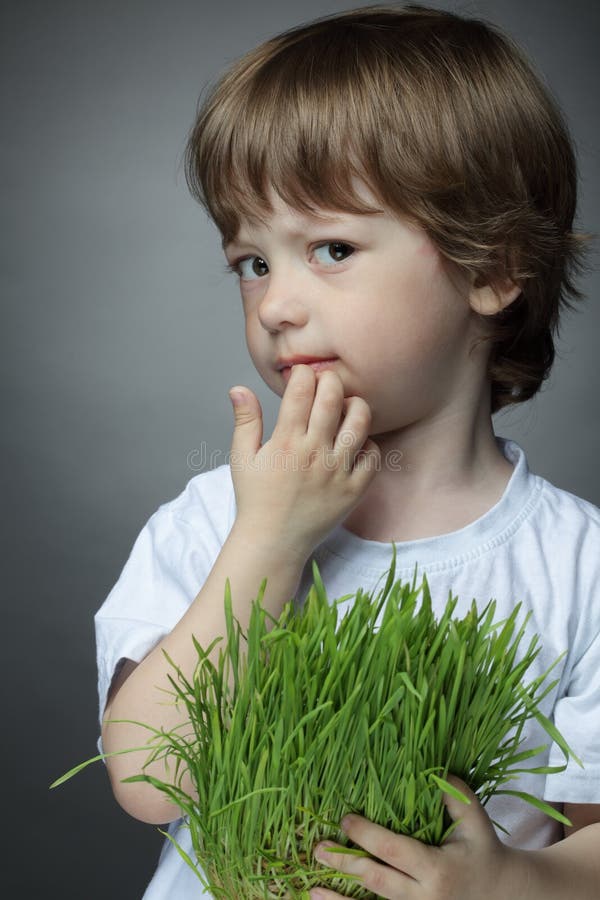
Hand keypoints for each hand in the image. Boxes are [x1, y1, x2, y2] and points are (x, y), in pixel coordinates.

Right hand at [228, 366, 380, 556]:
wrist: (273, 542)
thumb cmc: (256, 499)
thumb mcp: (242, 458)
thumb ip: (245, 421)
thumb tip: (238, 388)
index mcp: (286, 442)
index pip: (301, 391)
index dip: (303, 374)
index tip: (302, 375)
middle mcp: (314, 453)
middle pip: (333, 398)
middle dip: (331, 380)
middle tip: (326, 383)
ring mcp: (337, 471)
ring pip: (360, 421)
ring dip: (355, 405)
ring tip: (345, 407)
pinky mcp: (354, 489)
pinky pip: (373, 455)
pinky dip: (367, 443)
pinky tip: (353, 442)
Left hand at [309, 777, 526, 899]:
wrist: (503, 895)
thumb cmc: (484, 850)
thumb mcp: (476, 821)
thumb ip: (456, 795)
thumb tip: (432, 769)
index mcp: (438, 870)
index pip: (394, 851)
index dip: (367, 835)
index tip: (345, 819)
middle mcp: (425, 897)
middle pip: (377, 881)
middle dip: (346, 864)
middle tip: (319, 848)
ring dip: (340, 899)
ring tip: (311, 889)